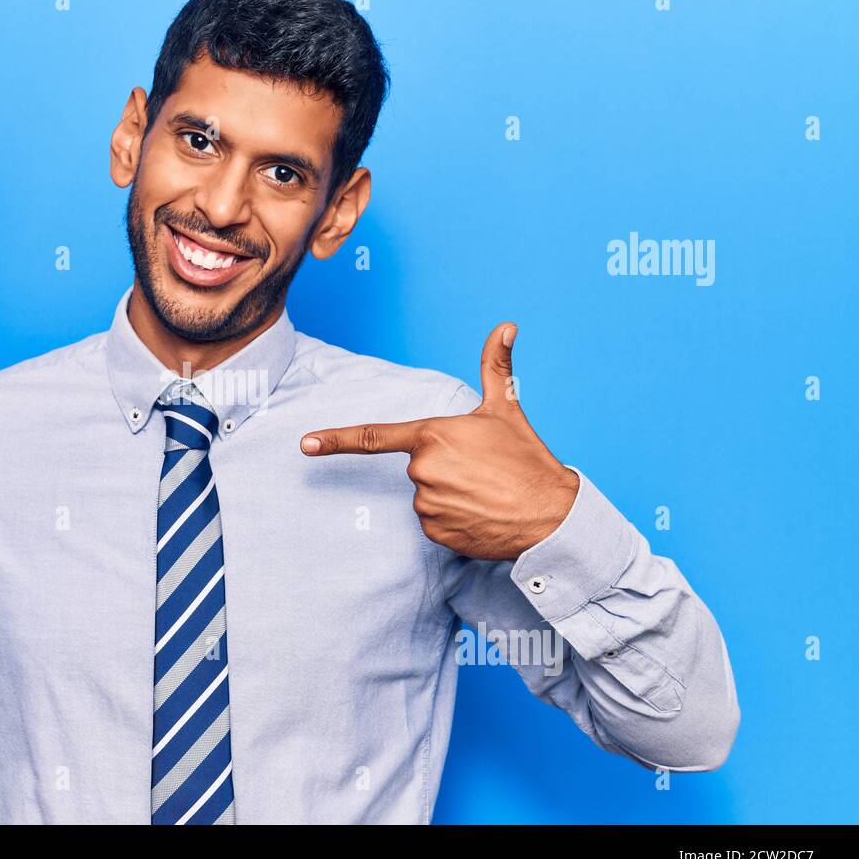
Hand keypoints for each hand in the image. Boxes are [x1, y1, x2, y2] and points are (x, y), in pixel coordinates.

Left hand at [300, 323, 578, 561]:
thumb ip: (496, 366)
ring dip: (449, 494)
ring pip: (425, 496)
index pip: (373, 437)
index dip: (335, 439)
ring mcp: (427, 504)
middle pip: (418, 467)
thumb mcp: (507, 409)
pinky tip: (480, 514)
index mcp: (432, 435)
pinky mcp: (435, 533)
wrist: (553, 516)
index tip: (305, 443)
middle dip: (444, 468)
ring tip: (485, 493)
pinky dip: (453, 519)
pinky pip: (433, 523)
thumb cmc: (527, 459)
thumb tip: (505, 325)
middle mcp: (423, 470)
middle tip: (481, 471)